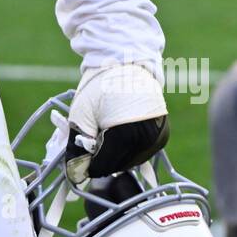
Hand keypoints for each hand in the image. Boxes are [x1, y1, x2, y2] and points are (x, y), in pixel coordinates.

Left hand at [65, 62, 168, 184]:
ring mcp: (158, 137)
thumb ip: (78, 145)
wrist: (126, 64)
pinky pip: (142, 153)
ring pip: (131, 161)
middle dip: (100, 159)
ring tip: (102, 136)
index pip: (104, 165)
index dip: (87, 164)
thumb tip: (75, 173)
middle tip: (89, 144)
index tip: (76, 158)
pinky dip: (128, 152)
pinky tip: (117, 143)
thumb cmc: (100, 85)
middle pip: (118, 165)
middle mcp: (148, 139)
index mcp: (127, 134)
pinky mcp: (161, 134)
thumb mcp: (81, 114)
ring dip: (114, 156)